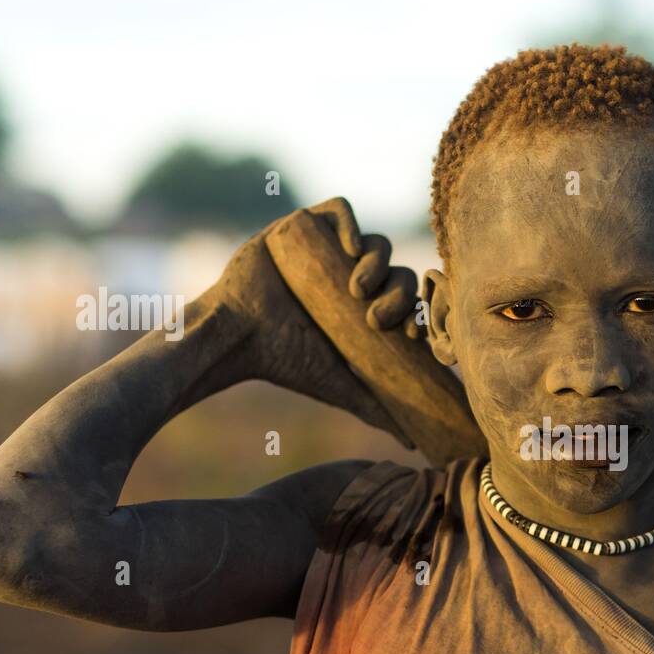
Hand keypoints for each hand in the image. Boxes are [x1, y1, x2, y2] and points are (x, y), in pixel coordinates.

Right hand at [211, 197, 420, 443]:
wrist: (238, 336)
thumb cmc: (285, 360)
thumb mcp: (339, 386)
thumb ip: (374, 407)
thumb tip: (412, 443)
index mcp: (366, 304)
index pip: (406, 296)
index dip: (416, 309)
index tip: (410, 333)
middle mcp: (349, 273)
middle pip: (395, 269)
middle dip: (396, 292)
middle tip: (376, 316)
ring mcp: (328, 247)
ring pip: (374, 242)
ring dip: (378, 262)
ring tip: (359, 289)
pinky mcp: (302, 225)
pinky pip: (340, 210)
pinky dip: (353, 224)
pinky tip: (352, 249)